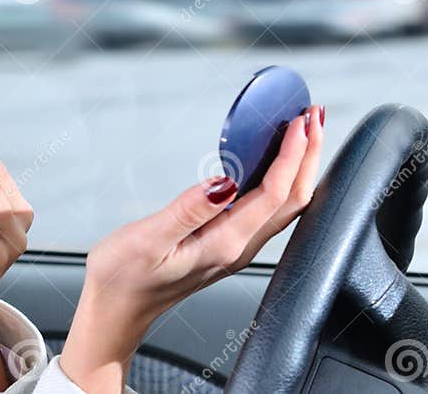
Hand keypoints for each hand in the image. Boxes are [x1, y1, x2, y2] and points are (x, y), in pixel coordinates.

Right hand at [60, 105, 324, 391]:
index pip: (273, 194)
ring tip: (303, 133)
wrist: (114, 312)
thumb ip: (188, 210)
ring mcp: (233, 249)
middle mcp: (237, 248)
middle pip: (292, 200)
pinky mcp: (223, 246)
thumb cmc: (123, 278)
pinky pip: (265, 210)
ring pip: (284, 206)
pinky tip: (270, 166)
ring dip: (298, 167)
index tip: (298, 122)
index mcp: (224, 244)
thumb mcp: (148, 239)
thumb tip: (222, 181)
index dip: (291, 155)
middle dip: (307, 156)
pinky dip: (279, 181)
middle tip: (314, 115)